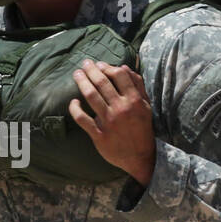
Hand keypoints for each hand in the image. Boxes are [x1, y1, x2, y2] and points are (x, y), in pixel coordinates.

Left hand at [68, 59, 155, 185]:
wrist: (140, 157)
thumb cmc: (142, 128)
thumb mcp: (146, 106)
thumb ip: (137, 85)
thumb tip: (124, 67)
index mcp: (134, 100)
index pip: (119, 75)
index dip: (107, 66)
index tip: (99, 64)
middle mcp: (121, 109)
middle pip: (102, 82)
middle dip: (91, 70)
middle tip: (84, 64)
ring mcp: (109, 122)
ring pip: (91, 96)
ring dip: (82, 82)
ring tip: (76, 74)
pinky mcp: (99, 135)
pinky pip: (82, 119)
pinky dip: (75, 108)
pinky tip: (73, 102)